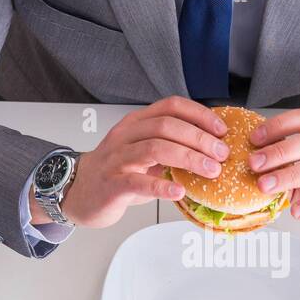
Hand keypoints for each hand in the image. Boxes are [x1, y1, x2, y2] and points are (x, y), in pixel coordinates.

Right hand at [30, 96, 229, 228]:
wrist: (78, 192)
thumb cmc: (116, 173)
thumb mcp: (142, 152)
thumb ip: (169, 147)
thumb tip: (212, 150)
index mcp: (136, 123)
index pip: (170, 106)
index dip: (199, 115)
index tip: (221, 130)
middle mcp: (126, 135)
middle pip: (166, 126)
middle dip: (199, 138)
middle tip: (221, 154)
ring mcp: (117, 159)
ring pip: (155, 148)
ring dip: (188, 158)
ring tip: (210, 171)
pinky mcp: (112, 184)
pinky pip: (138, 181)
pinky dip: (162, 186)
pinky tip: (179, 191)